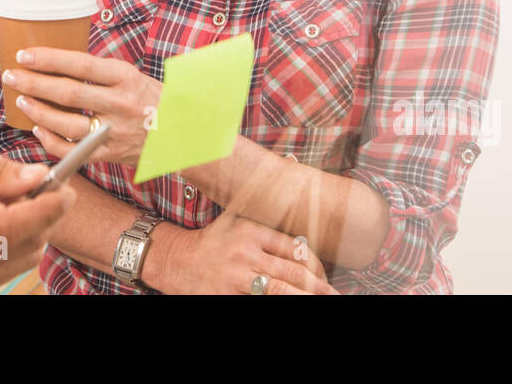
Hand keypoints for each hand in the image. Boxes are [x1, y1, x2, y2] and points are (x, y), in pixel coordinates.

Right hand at [0, 138, 74, 293]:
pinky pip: (11, 269)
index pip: (12, 225)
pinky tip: (2, 222)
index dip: (46, 208)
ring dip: (32, 230)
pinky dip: (17, 245)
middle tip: (42, 186)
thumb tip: (36, 177)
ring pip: (24, 259)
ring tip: (15, 203)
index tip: (64, 189)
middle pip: (25, 244)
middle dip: (43, 213)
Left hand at [3, 47, 160, 165]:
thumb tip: (57, 62)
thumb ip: (100, 73)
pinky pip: (73, 150)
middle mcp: (121, 104)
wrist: (181, 132)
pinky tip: (38, 128)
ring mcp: (115, 131)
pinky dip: (51, 140)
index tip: (26, 54)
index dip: (50, 59)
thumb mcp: (132, 76)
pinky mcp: (109, 154)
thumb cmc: (151, 99)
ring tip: (22, 100)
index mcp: (126, 78)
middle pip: (69, 93)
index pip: (81, 65)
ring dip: (39, 111)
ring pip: (67, 123)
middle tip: (12, 76)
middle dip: (35, 83)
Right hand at [146, 214, 337, 294]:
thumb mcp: (236, 220)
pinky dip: (276, 303)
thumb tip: (298, 206)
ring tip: (324, 301)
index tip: (323, 276)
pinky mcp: (226, 295)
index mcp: (251, 231)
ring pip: (279, 291)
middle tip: (335, 294)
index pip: (294, 248)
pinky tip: (291, 305)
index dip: (315, 265)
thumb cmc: (212, 241)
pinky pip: (258, 302)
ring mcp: (235, 277)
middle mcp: (245, 252)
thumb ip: (264, 220)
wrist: (176, 260)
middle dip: (318, 287)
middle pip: (292, 273)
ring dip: (304, 298)